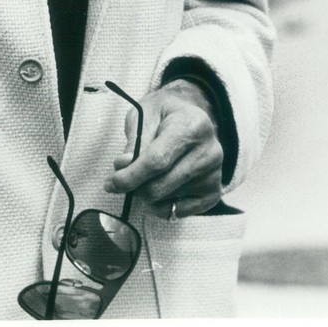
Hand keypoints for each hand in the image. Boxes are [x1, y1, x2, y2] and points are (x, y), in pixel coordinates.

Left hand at [103, 80, 223, 217]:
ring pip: (168, 200)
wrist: (189, 116)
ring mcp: (215, 174)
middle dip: (135, 188)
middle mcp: (209, 152)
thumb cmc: (163, 114)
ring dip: (146, 196)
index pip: (158, 160)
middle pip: (162, 185)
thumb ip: (134, 141)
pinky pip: (181, 212)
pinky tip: (158, 190)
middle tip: (120, 181)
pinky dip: (163, 207)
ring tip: (141, 179)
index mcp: (192, 126)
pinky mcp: (214, 191)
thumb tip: (123, 167)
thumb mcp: (144, 115)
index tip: (112, 182)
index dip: (132, 175)